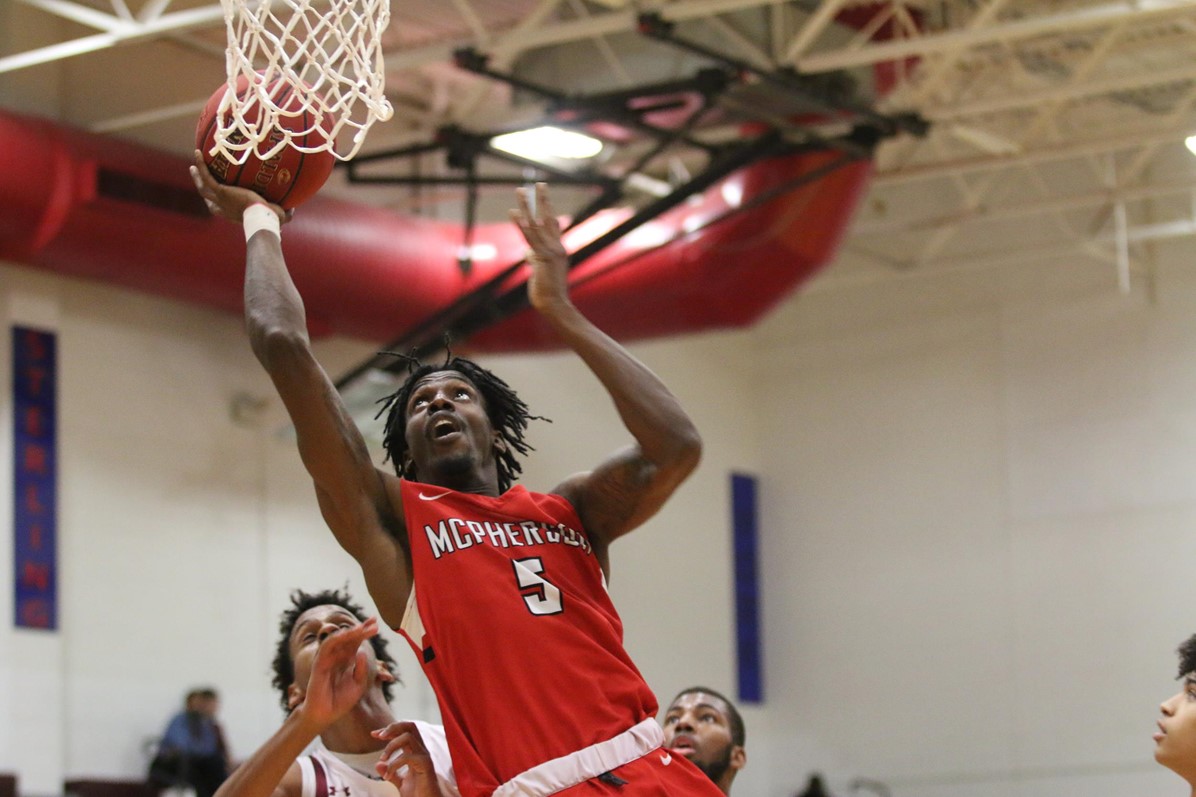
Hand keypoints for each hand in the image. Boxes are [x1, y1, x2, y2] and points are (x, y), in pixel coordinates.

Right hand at [189, 150, 290, 223]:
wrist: (261, 218)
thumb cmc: (270, 219)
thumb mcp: (277, 216)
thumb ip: (285, 213)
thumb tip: (293, 209)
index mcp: (233, 213)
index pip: (220, 209)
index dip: (216, 203)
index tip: (217, 195)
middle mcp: (223, 207)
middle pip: (208, 198)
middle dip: (203, 188)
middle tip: (199, 178)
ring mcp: (220, 199)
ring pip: (203, 187)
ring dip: (197, 176)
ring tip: (193, 166)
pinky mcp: (221, 191)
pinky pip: (206, 176)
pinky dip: (201, 165)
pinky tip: (198, 152)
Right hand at [293, 617, 378, 728]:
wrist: (326, 715)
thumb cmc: (341, 701)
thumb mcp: (358, 685)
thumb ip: (362, 669)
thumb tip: (362, 652)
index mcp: (347, 660)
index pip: (356, 642)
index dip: (365, 632)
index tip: (376, 624)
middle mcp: (337, 657)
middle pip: (349, 638)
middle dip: (361, 628)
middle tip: (374, 621)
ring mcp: (328, 659)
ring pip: (338, 639)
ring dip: (349, 632)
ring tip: (362, 627)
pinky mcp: (319, 664)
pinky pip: (326, 647)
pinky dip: (336, 639)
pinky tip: (347, 634)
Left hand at [371, 722, 443, 796]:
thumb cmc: (418, 794)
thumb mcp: (401, 782)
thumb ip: (390, 772)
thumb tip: (377, 764)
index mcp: (416, 751)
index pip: (404, 731)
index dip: (389, 729)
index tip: (373, 734)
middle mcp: (421, 750)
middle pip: (410, 726)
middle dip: (392, 727)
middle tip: (379, 736)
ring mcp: (424, 756)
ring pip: (408, 737)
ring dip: (391, 745)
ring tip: (382, 759)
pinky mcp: (425, 765)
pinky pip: (407, 757)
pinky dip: (393, 765)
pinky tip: (387, 776)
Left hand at [510, 183, 569, 311]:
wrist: (554, 304)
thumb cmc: (547, 291)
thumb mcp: (541, 271)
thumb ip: (535, 258)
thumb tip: (527, 252)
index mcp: (559, 249)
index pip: (554, 224)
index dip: (548, 208)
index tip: (543, 194)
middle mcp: (558, 247)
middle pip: (548, 217)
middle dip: (542, 199)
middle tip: (538, 183)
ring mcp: (551, 251)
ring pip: (537, 223)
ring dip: (527, 206)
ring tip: (520, 191)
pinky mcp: (543, 257)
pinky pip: (530, 237)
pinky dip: (521, 224)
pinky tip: (514, 212)